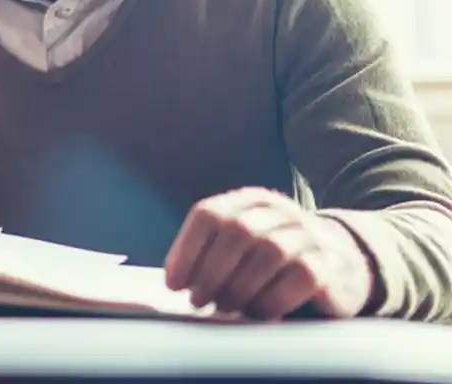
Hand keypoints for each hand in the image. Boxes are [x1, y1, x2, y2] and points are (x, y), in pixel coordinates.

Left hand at [164, 187, 375, 319]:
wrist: (342, 265)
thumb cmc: (274, 263)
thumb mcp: (243, 247)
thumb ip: (211, 255)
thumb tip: (174, 282)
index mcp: (249, 201)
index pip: (209, 214)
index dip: (186, 250)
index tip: (174, 284)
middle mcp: (280, 211)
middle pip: (237, 231)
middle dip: (211, 272)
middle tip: (198, 301)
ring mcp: (309, 234)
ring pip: (268, 252)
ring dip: (240, 286)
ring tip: (226, 308)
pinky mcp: (330, 263)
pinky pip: (299, 276)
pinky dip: (272, 298)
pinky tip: (258, 314)